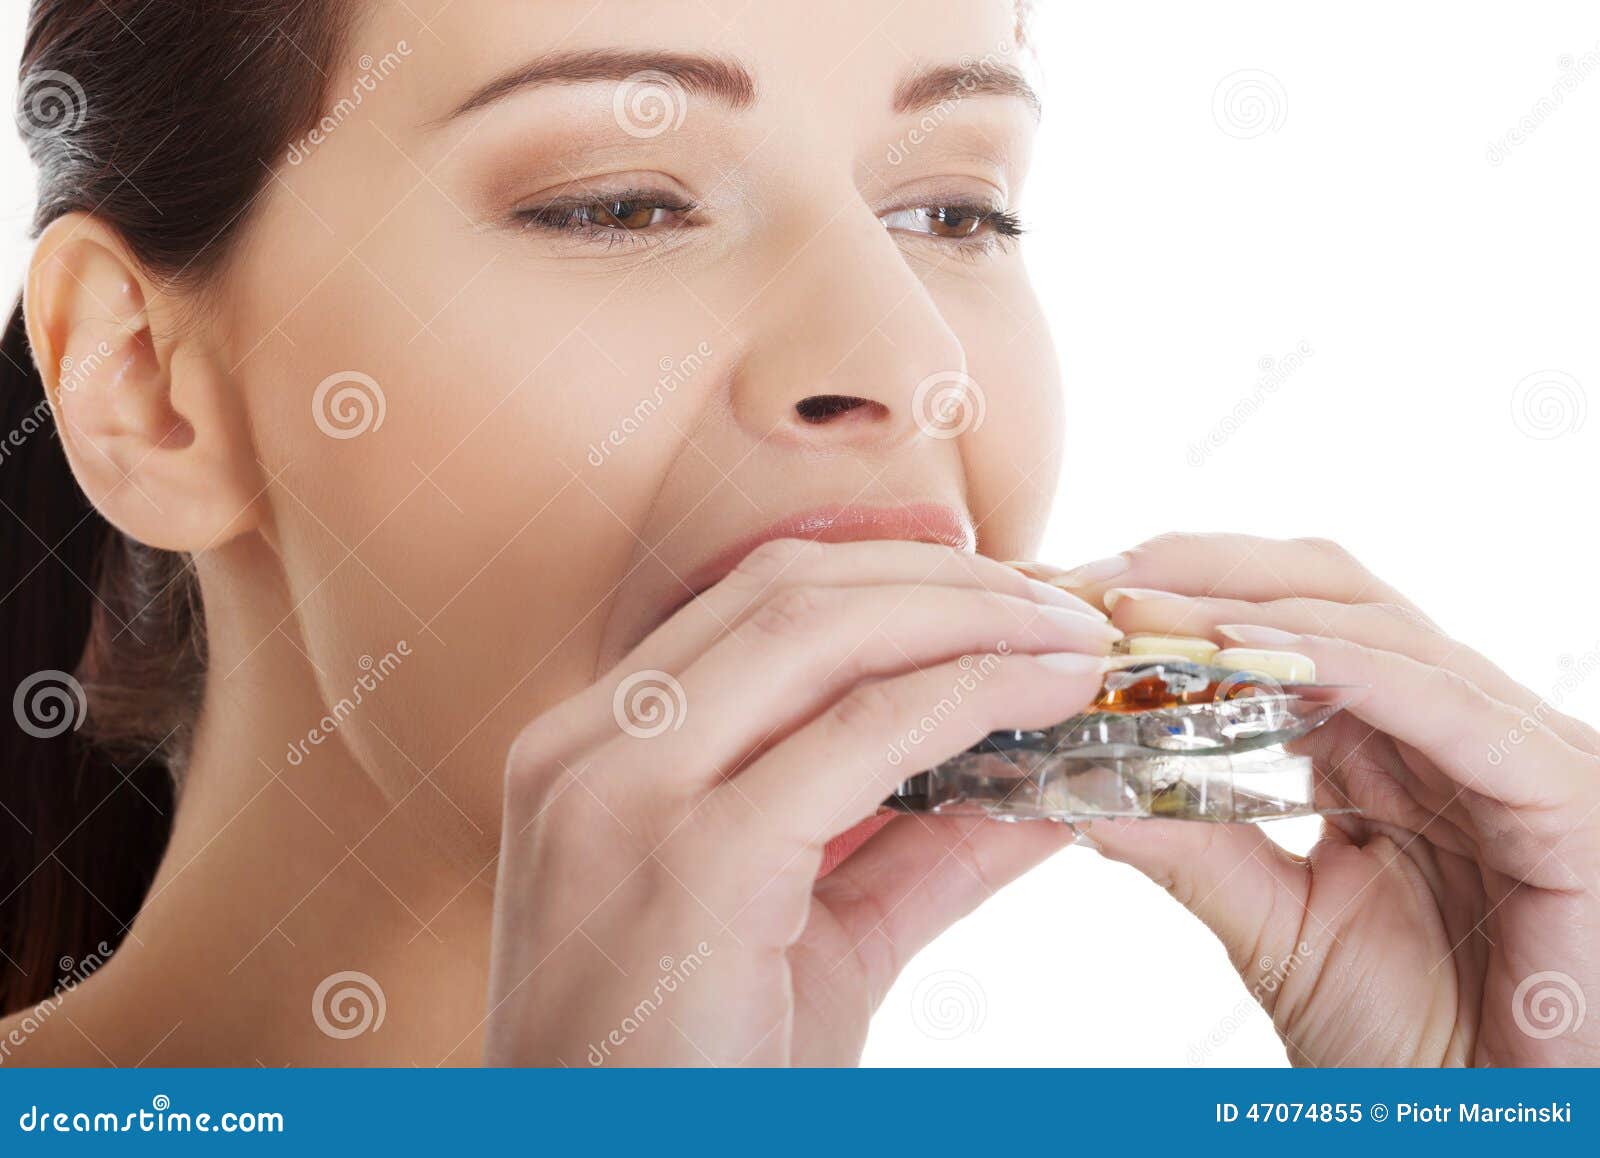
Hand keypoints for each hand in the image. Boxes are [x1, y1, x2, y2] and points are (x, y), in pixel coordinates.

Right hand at [482, 539, 1118, 1065]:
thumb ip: (913, 850)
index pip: (750, 602)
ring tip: (1068, 638)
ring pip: (820, 629)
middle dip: (943, 578)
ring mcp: (625, 795)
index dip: (887, 572)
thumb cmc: (696, 1084)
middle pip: (787, 588)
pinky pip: (858, 734)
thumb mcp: (809, 943)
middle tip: (1056, 605)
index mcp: (596, 748)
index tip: (994, 585)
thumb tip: (1037, 785)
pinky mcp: (691, 860)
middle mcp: (591, 747)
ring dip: (969, 616)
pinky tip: (1042, 700)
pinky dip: (967, 695)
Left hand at [1053, 533, 1599, 1065]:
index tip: (1072, 601)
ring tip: (1140, 613)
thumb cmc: (1421, 1044)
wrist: (1509, 1133)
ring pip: (1373, 626)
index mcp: (1386, 747)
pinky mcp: (1563, 787)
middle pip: (1324, 595)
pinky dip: (1341, 664)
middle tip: (1091, 584)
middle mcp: (1448, 726)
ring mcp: (1512, 746)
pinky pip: (1441, 700)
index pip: (1282, 628)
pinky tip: (1245, 652)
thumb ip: (1197, 852)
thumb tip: (1083, 792)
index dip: (1179, 598)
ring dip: (1244, 611)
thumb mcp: (1280, 931)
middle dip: (1199, 574)